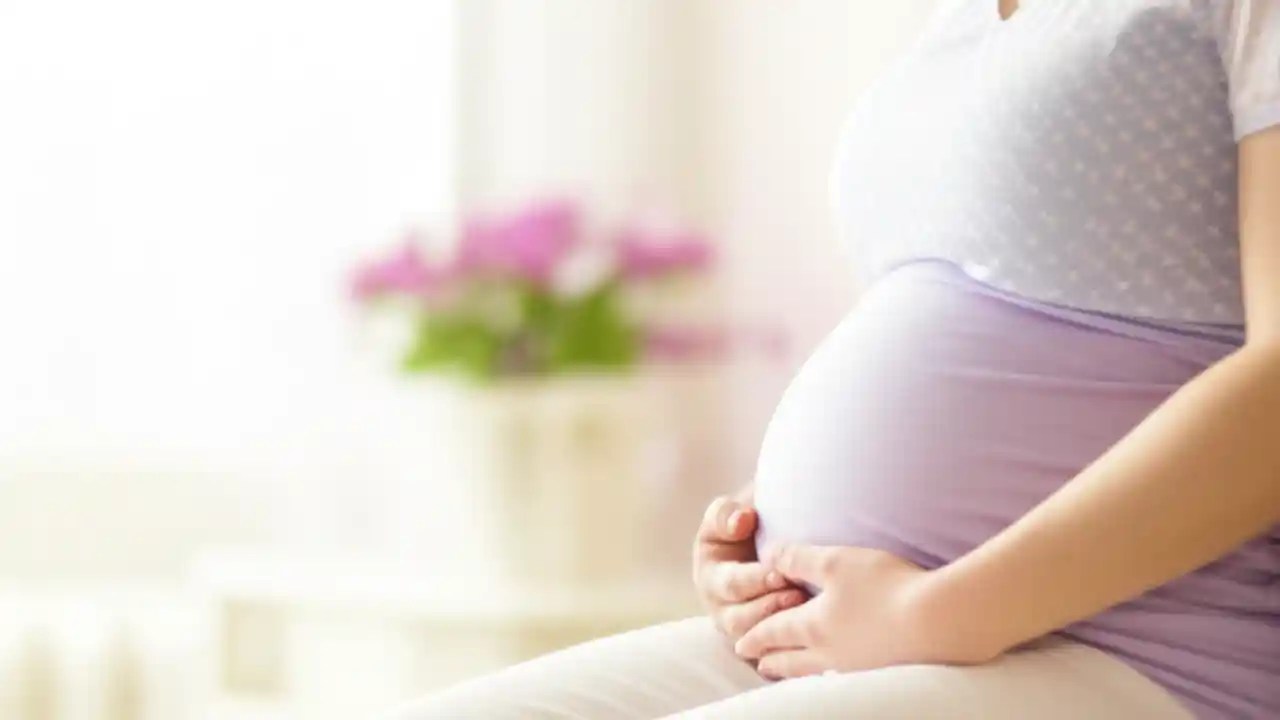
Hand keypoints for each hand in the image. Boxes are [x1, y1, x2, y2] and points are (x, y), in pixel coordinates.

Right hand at [693, 494, 807, 639]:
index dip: (755, 581)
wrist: (768, 539)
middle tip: (798, 596)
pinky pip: (771, 658)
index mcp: (710, 576)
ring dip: (779, 629)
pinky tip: (810, 636)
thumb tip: (741, 521)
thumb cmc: (747, 525)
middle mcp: (721, 608)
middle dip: (769, 608)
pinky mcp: (761, 644)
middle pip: (738, 620)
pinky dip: (788, 649)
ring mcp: (741, 629)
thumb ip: (727, 513)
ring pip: (754, 643)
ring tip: (806, 611)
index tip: (781, 572)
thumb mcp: (729, 513)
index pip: (730, 585)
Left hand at [734, 545, 997, 678]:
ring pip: (815, 673)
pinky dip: (828, 677)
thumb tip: (769, 557)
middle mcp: (829, 652)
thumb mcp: (835, 561)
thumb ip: (798, 558)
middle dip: (771, 660)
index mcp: (812, 625)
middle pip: (791, 660)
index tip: (740, 644)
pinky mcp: (881, 671)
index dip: (756, 636)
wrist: (938, 621)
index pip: (774, 632)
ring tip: (789, 673)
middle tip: (758, 664)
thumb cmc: (885, 586)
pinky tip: (836, 674)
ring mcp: (856, 667)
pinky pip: (842, 678)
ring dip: (796, 672)